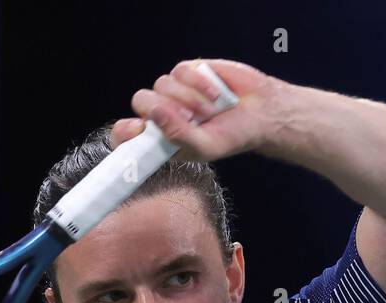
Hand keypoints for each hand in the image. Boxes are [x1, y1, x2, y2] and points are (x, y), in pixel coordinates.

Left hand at [110, 58, 286, 162]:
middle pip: (141, 100)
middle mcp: (163, 112)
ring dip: (189, 100)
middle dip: (165, 110)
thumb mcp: (204, 147)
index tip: (138, 129)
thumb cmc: (231, 136)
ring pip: (162, 85)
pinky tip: (216, 94)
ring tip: (210, 111)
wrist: (259, 113)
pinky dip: (199, 84)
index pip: (127, 133)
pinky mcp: (189, 71)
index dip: (126, 130)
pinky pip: (181, 72)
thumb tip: (152, 114)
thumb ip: (176, 135)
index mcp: (160, 137)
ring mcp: (175, 90)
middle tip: (191, 120)